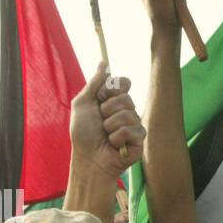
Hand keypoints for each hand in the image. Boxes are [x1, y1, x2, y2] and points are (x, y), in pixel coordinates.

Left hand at [70, 64, 145, 180]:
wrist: (88, 159)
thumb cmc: (83, 134)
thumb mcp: (83, 103)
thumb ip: (94, 83)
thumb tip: (104, 63)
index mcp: (114, 100)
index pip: (124, 82)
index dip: (112, 89)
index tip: (100, 98)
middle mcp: (126, 111)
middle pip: (126, 98)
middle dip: (108, 110)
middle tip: (101, 122)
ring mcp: (135, 125)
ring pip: (129, 114)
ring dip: (111, 126)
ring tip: (106, 136)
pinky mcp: (140, 140)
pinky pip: (132, 130)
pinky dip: (118, 138)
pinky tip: (114, 145)